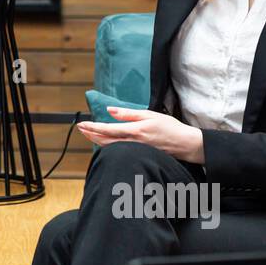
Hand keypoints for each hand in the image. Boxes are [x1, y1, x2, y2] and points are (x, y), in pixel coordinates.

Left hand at [77, 107, 205, 164]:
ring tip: (88, 134)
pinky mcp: (138, 154)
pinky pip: (118, 150)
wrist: (185, 144)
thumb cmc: (170, 127)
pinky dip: (108, 146)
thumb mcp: (149, 114)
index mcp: (135, 131)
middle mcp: (132, 142)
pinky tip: (104, 142)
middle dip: (91, 134)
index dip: (93, 127)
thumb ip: (128, 113)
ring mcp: (135, 150)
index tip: (82, 124)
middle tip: (80, 128)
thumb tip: (110, 110)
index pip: (108, 130)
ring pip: (110, 147)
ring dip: (97, 140)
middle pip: (105, 140)